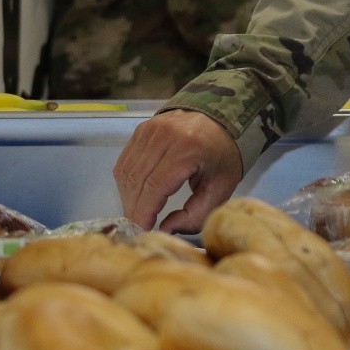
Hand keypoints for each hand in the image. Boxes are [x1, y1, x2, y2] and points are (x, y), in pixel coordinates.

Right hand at [114, 110, 242, 231]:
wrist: (223, 119)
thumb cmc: (223, 157)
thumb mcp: (220, 190)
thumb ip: (195, 215)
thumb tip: (165, 228)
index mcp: (188, 148)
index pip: (154, 186)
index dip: (144, 212)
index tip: (142, 231)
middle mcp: (165, 135)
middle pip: (136, 180)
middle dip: (134, 209)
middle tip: (139, 226)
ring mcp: (151, 129)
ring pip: (127, 171)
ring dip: (128, 197)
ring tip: (139, 212)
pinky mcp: (143, 128)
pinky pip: (125, 161)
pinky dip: (127, 182)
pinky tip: (137, 194)